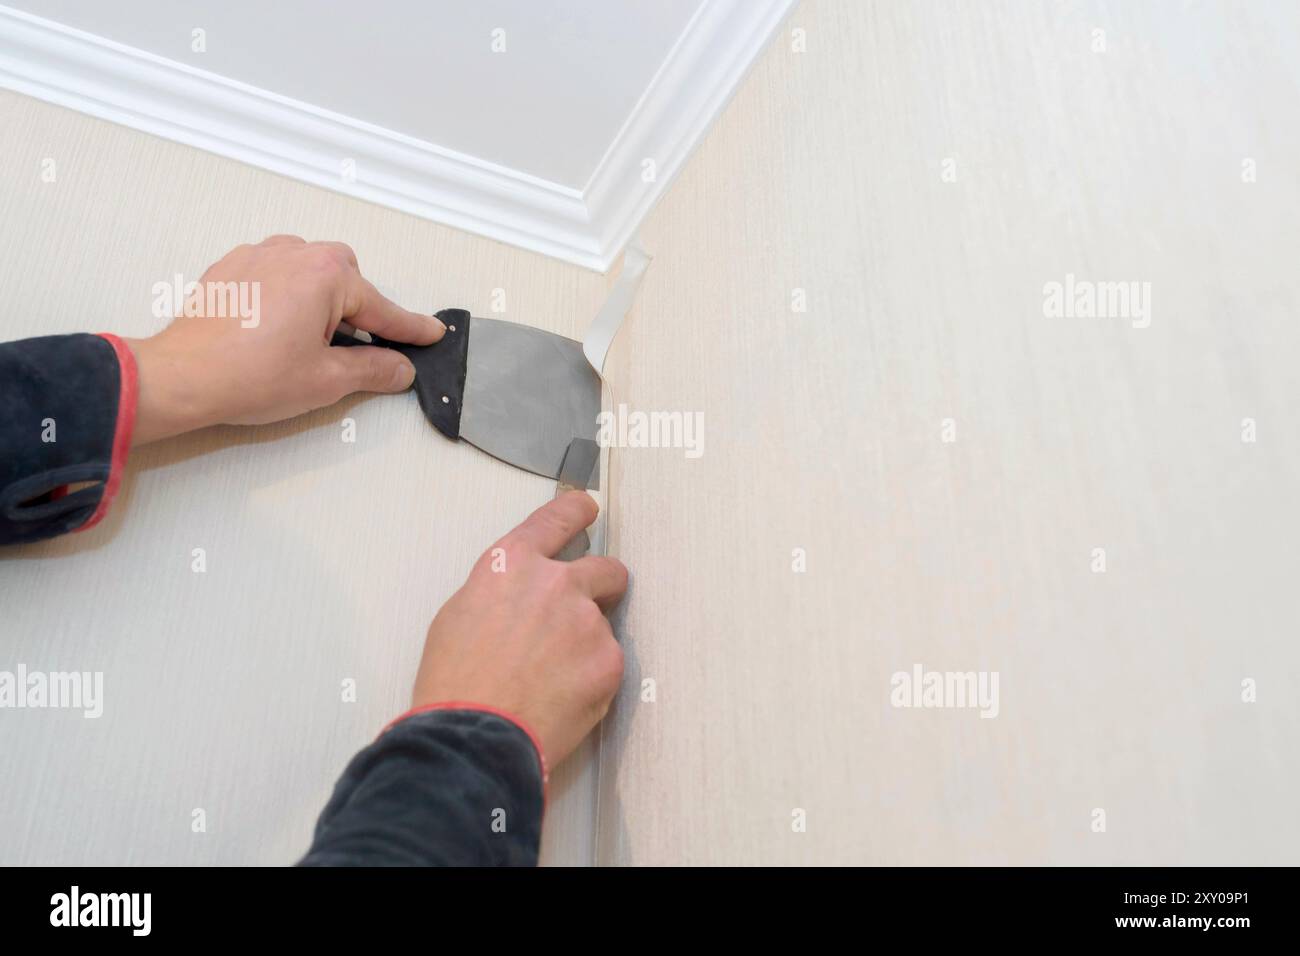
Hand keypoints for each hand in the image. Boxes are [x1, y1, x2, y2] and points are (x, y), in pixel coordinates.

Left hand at [127, 235, 444, 443]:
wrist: (182, 378)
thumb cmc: (248, 376)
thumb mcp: (327, 380)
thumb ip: (373, 369)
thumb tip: (398, 368)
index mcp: (326, 276)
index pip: (382, 308)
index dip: (409, 328)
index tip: (430, 333)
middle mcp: (293, 254)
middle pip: (347, 278)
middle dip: (357, 310)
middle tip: (353, 350)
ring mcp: (257, 256)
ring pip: (309, 269)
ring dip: (321, 299)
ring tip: (308, 341)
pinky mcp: (230, 268)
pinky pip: (274, 272)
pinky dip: (287, 295)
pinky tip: (276, 329)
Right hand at [411, 492, 627, 766]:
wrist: (473, 735)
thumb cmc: (454, 682)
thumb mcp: (458, 614)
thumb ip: (500, 591)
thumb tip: (520, 597)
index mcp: (511, 564)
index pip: (557, 518)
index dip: (576, 510)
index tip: (587, 508)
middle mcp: (556, 582)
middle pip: (604, 568)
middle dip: (603, 586)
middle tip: (582, 616)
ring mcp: (587, 620)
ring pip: (602, 625)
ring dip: (586, 644)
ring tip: (551, 680)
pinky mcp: (608, 660)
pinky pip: (608, 663)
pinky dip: (592, 679)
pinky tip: (561, 699)